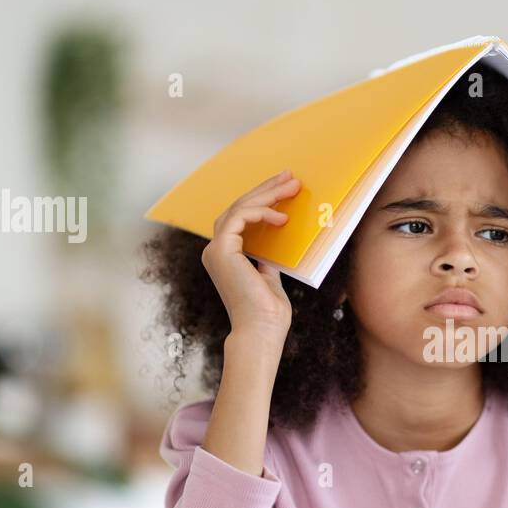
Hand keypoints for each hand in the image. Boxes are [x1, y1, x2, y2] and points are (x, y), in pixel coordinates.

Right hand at [203, 169, 300, 348]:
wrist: (262, 331)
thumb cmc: (268, 313)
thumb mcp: (270, 278)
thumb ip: (266, 259)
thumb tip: (274, 244)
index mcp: (225, 256)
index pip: (241, 218)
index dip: (263, 200)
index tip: (285, 189)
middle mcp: (216, 250)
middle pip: (239, 208)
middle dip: (266, 189)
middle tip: (289, 176)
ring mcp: (216, 249)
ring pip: (239, 208)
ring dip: (267, 194)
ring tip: (291, 185)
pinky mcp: (221, 249)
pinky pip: (240, 217)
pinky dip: (261, 212)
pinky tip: (282, 217)